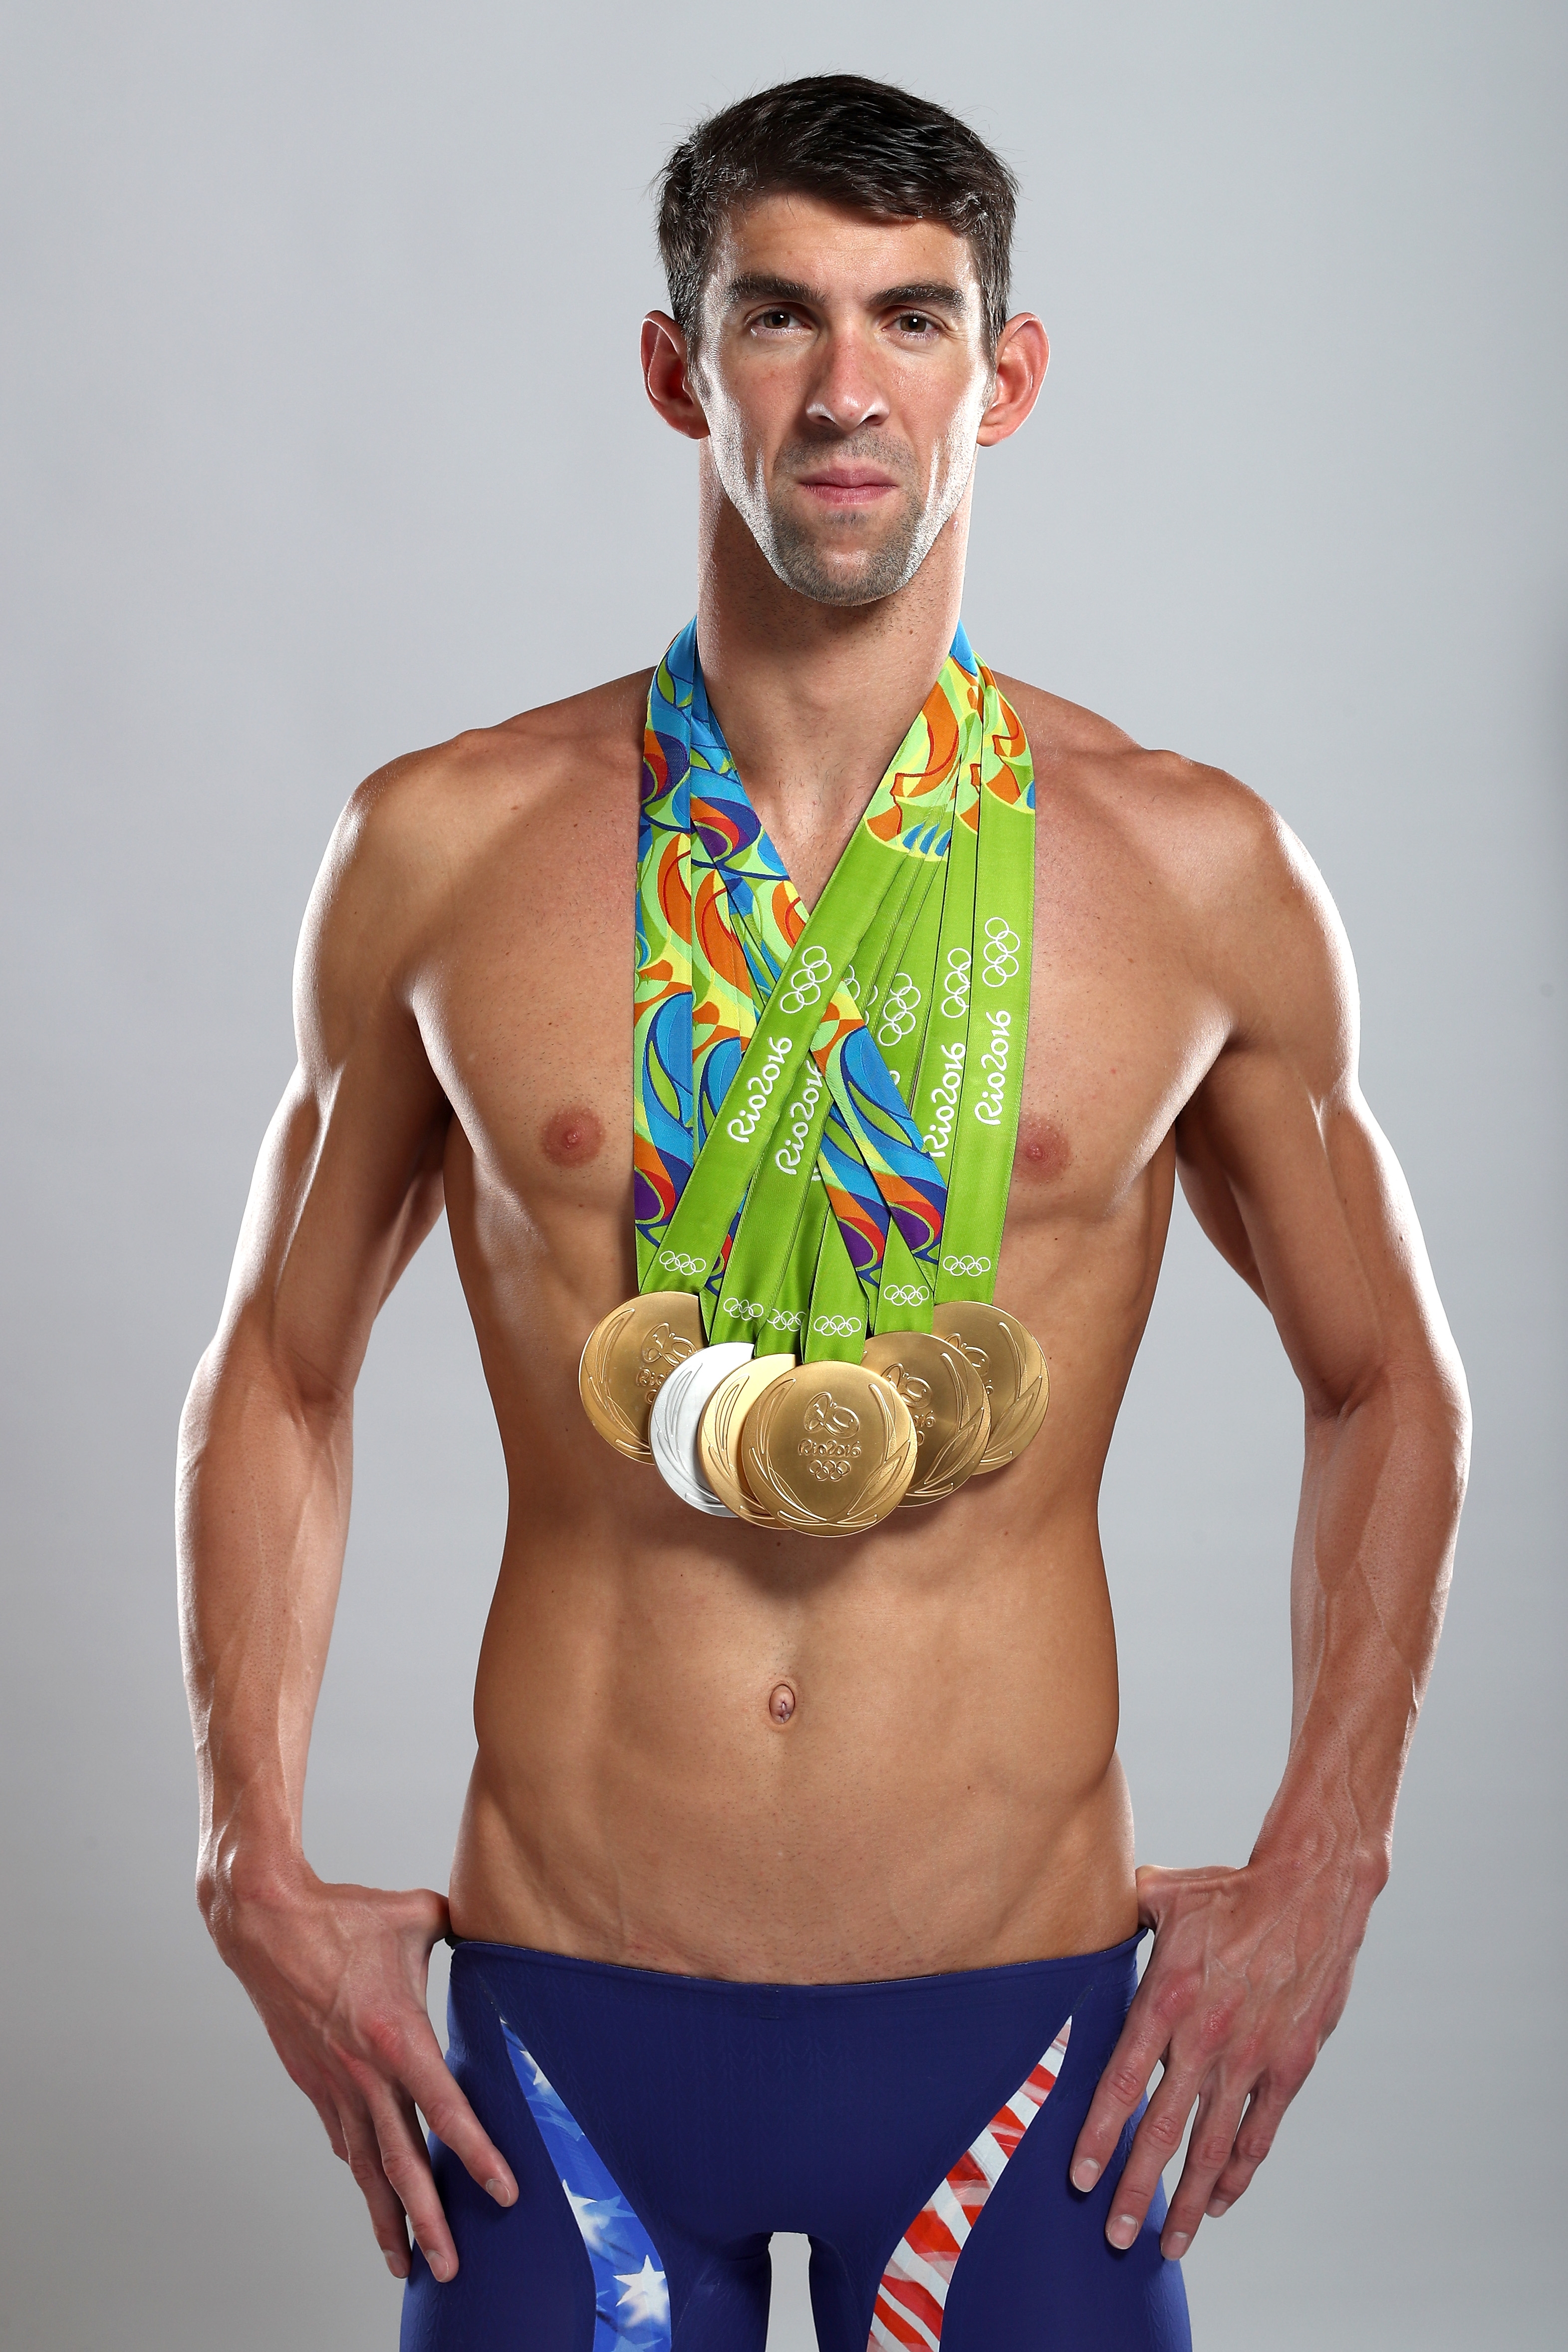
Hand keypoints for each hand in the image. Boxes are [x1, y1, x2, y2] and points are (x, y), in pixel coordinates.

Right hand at [208, 1866, 516, 2280]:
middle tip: (451, 2269)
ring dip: (388, 2217)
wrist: (267, 1922)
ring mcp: (334, 2082)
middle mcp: (365, 2072)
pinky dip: (361, 2172)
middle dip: (429, 2222)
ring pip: (366, 2166)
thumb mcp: (417, 1914)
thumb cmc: (345, 1913)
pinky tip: (374, 2195)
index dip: (477, 2156)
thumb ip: (461, 1925)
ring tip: (406, 2263)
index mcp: (398, 2035)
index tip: (505, 2193)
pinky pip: (343, 2138)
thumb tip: (495, 1919)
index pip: (446, 2110)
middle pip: (402, 2162)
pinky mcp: (312, 2081)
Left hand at [1070, 1855, 1368, 2258]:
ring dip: (1189, 2201)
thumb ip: (1121, 1915)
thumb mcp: (1164, 1894)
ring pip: (1213, 2148)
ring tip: (1168, 2245)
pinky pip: (1258, 2133)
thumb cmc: (1232, 1891)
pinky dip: (1238, 2174)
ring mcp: (1251, 2057)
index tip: (1081, 2179)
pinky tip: (1220, 2202)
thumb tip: (1083, 1911)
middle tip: (1114, 2236)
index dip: (1100, 2136)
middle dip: (1136, 2190)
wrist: (1313, 1890)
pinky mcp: (1290, 2065)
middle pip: (1162, 2131)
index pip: (1123, 2082)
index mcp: (1167, 1998)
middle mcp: (1206, 2037)